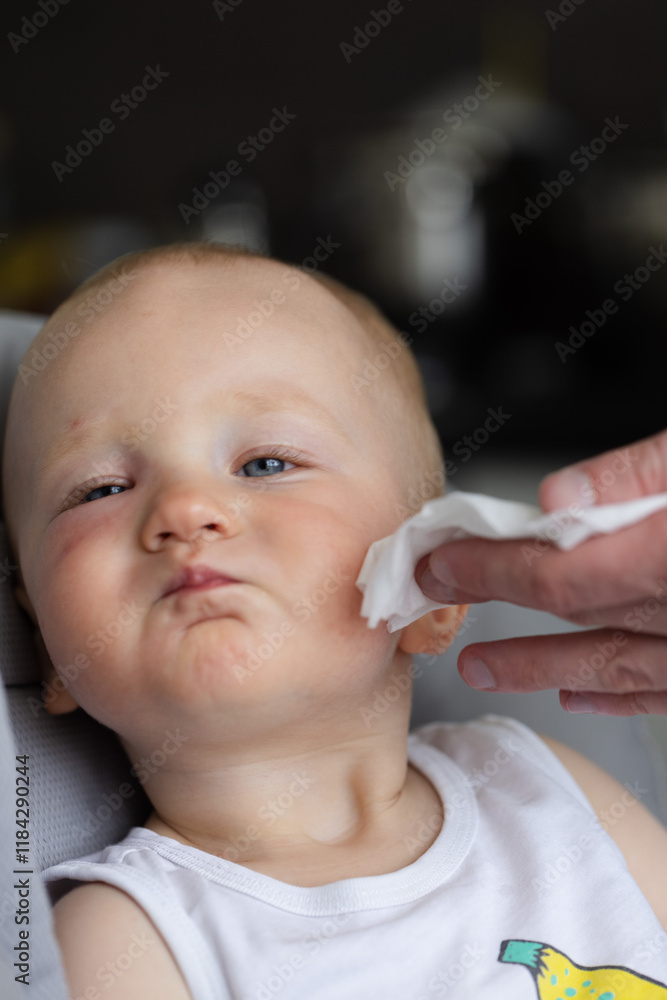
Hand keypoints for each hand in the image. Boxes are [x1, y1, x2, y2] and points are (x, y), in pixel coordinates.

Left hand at [414, 431, 666, 714]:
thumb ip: (637, 474)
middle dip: (496, 597)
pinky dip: (613, 693)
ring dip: (539, 667)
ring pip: (610, 664)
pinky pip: (656, 690)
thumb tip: (558, 499)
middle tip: (437, 591)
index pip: (560, 573)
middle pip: (574, 612)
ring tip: (478, 670)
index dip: (491, 570)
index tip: (443, 561)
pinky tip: (575, 694)